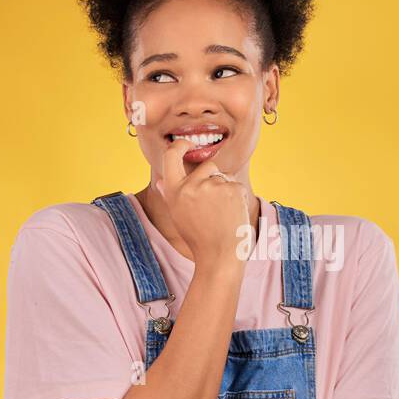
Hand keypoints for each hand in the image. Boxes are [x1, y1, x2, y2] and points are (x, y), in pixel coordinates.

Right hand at [156, 136, 251, 272]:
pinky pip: (236, 185)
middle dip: (214, 177)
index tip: (188, 143)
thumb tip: (161, 181)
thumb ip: (170, 195)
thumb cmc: (199, 238)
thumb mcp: (178, 216)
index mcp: (174, 191)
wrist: (219, 256)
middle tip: (215, 204)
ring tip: (223, 213)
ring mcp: (212, 186)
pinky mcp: (231, 189)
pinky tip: (232, 214)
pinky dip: (237, 197)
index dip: (180, 145)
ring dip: (226, 189)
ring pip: (223, 176)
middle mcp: (191, 186)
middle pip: (207, 165)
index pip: (170, 155)